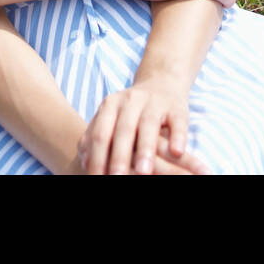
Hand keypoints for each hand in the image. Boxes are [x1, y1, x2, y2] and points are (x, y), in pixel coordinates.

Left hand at [75, 81, 206, 175]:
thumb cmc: (130, 112)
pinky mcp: (177, 107)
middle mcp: (132, 100)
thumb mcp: (110, 118)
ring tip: (144, 172)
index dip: (97, 156)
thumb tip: (84, 161)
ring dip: (146, 149)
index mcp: (111, 105)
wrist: (161, 84)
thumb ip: (96, 137)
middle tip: (116, 178)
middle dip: (119, 157)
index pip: (101, 133)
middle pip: (124, 130)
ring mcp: (155, 102)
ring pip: (149, 125)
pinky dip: (178, 136)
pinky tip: (177, 152)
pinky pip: (178, 122)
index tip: (95, 177)